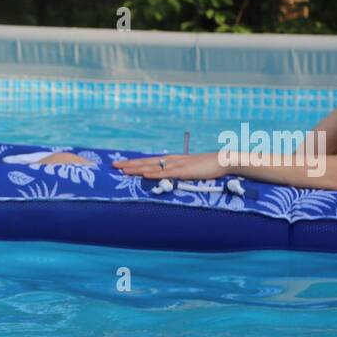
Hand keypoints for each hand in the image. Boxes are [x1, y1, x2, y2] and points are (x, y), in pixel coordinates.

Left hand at [113, 152, 227, 179]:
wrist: (223, 160)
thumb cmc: (206, 166)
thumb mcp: (188, 168)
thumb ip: (176, 172)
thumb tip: (166, 177)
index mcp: (171, 160)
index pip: (148, 160)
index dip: (134, 162)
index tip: (120, 164)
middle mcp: (171, 160)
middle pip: (146, 162)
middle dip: (130, 164)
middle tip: (114, 166)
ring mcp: (177, 165)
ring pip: (153, 167)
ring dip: (138, 169)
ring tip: (124, 171)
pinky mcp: (185, 171)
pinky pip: (167, 173)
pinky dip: (155, 174)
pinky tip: (145, 175)